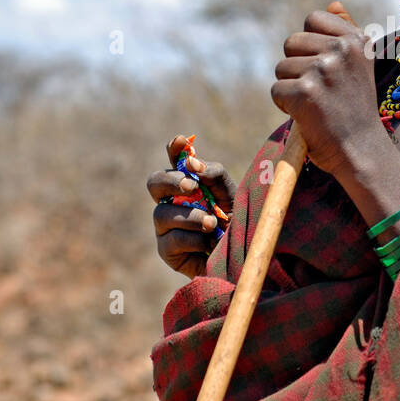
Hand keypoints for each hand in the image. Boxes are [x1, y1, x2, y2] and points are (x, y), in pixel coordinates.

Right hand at [146, 136, 235, 278]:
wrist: (245, 258)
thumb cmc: (238, 223)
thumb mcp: (232, 195)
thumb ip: (214, 175)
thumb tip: (191, 162)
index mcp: (189, 184)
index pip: (175, 160)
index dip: (174, 149)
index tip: (180, 141)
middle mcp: (173, 201)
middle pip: (154, 182)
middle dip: (171, 182)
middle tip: (192, 187)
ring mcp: (166, 226)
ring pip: (162, 213)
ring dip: (191, 217)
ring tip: (213, 223)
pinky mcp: (167, 251)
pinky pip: (171, 239)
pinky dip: (193, 239)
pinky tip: (209, 243)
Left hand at [272, 9, 386, 177]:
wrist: (362, 150)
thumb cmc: (356, 109)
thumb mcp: (360, 66)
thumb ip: (346, 32)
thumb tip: (333, 3)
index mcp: (356, 39)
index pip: (312, 20)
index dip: (311, 45)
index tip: (327, 68)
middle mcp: (342, 50)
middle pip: (291, 42)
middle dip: (297, 66)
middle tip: (319, 91)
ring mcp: (323, 70)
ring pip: (281, 67)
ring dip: (291, 87)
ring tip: (316, 104)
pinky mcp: (305, 92)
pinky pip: (276, 90)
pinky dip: (286, 105)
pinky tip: (308, 116)